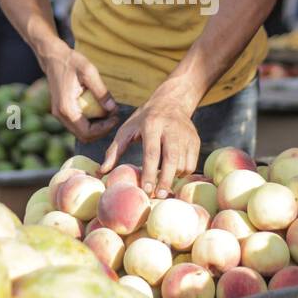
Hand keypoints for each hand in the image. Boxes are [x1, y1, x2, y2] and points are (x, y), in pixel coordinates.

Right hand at [44, 44, 118, 142]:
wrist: (54, 58)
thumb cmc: (71, 62)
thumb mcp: (89, 72)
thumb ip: (101, 91)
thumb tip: (113, 109)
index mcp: (66, 108)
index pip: (87, 132)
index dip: (104, 129)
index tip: (116, 117)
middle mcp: (61, 115)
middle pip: (84, 136)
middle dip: (102, 131)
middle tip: (114, 117)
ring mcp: (60, 114)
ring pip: (80, 132)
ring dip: (96, 128)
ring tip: (109, 113)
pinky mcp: (62, 111)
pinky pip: (78, 124)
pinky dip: (90, 122)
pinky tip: (100, 110)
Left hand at [102, 81, 199, 196]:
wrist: (171, 101)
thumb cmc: (143, 120)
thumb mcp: (126, 130)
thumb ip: (114, 151)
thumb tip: (101, 172)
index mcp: (152, 124)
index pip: (151, 152)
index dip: (149, 172)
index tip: (146, 189)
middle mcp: (171, 129)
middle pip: (171, 159)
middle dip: (166, 180)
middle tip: (158, 196)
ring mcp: (186, 134)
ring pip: (183, 163)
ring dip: (173, 176)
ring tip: (163, 182)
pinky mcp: (195, 140)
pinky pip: (191, 163)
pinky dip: (182, 172)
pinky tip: (172, 172)